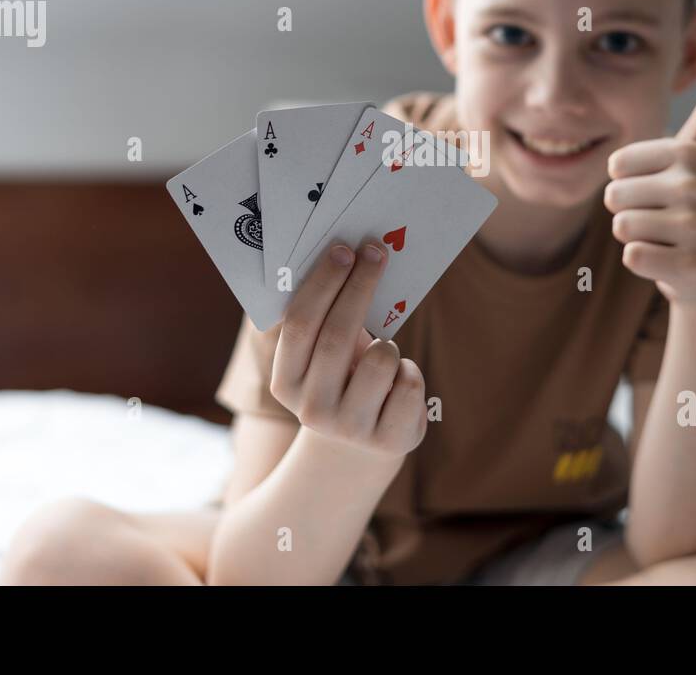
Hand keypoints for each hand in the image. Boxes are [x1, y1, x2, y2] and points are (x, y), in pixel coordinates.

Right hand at [269, 241, 427, 458]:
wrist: (364, 445)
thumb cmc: (344, 378)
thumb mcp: (324, 356)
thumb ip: (324, 318)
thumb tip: (347, 253)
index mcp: (285, 383)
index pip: (300, 325)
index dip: (323, 284)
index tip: (344, 249)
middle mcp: (311, 409)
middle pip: (336, 336)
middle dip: (359, 287)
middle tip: (375, 252)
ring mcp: (350, 428)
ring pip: (381, 359)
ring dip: (389, 343)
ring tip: (383, 353)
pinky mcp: (389, 440)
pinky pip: (409, 383)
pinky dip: (410, 371)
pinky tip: (398, 383)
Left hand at [604, 65, 695, 307]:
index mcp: (690, 153)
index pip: (616, 166)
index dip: (628, 183)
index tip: (659, 191)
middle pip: (614, 196)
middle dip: (630, 213)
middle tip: (663, 221)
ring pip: (621, 227)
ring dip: (637, 238)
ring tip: (667, 239)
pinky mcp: (690, 266)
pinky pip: (633, 257)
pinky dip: (643, 263)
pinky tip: (670, 260)